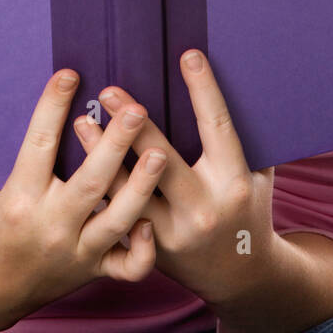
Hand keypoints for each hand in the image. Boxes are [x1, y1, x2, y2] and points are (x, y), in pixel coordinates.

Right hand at [0, 69, 168, 332]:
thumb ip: (14, 161)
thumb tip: (45, 113)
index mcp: (19, 199)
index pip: (39, 144)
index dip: (54, 106)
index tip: (69, 76)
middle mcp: (52, 226)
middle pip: (90, 181)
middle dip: (115, 143)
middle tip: (135, 109)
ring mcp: (76, 252)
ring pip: (117, 219)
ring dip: (140, 185)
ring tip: (159, 153)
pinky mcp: (92, 271)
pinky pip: (128, 267)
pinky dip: (144, 249)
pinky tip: (153, 221)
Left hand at [72, 50, 277, 310]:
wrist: (239, 276)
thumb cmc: (248, 209)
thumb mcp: (258, 175)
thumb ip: (244, 138)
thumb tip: (235, 82)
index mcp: (232, 183)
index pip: (217, 128)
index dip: (203, 91)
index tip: (187, 56)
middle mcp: (201, 210)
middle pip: (162, 161)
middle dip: (133, 126)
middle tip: (108, 91)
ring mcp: (172, 234)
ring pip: (128, 192)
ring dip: (101, 155)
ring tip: (81, 121)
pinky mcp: (149, 251)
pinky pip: (117, 217)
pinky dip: (96, 190)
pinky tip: (74, 164)